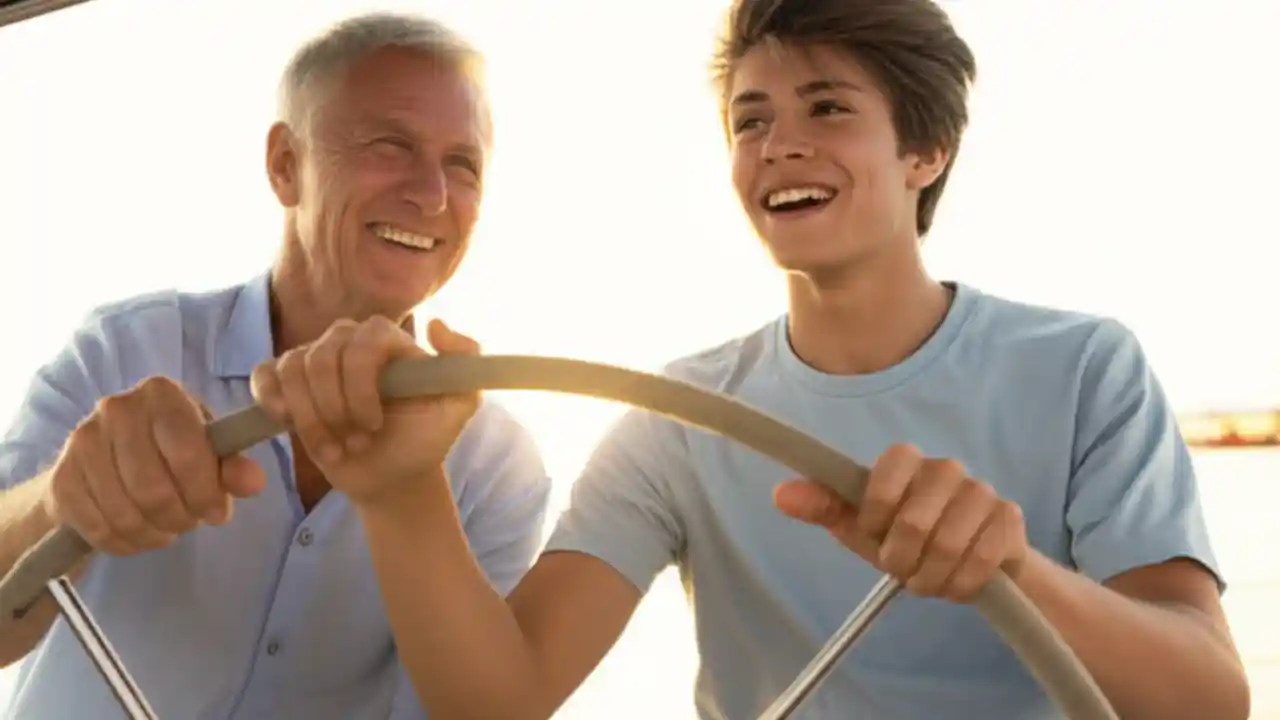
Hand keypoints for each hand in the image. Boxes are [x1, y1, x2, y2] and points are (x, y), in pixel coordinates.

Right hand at [42, 376, 266, 555]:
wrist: (104, 460)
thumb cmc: (170, 451)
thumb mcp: (209, 453)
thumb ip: (234, 467)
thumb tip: (253, 482)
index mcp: (161, 393)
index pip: (188, 453)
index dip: (206, 493)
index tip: (218, 513)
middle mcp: (116, 408)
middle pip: (153, 490)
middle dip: (180, 518)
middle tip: (189, 522)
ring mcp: (82, 442)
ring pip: (125, 513)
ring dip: (154, 534)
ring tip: (167, 528)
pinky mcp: (61, 478)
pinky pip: (99, 528)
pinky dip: (126, 543)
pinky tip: (138, 534)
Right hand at [250, 316, 480, 505]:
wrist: (393, 475)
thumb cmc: (426, 438)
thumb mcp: (460, 407)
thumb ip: (466, 364)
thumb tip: (436, 325)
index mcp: (388, 340)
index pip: (364, 339)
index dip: (360, 384)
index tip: (375, 423)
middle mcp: (348, 341)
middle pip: (321, 357)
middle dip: (337, 411)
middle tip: (360, 441)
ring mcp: (315, 360)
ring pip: (292, 371)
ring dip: (313, 422)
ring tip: (339, 448)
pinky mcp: (288, 384)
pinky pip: (265, 376)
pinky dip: (274, 402)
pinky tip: (290, 424)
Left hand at [774, 443, 1027, 601]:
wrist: (968, 565)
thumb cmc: (905, 539)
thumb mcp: (859, 527)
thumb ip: (823, 506)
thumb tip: (780, 495)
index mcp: (906, 461)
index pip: (887, 471)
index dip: (875, 515)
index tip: (873, 534)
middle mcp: (946, 468)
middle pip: (915, 521)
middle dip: (901, 560)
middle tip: (902, 566)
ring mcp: (982, 492)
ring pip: (947, 546)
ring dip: (930, 578)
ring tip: (928, 577)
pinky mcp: (1009, 519)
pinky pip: (981, 561)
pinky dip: (960, 585)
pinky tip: (956, 582)